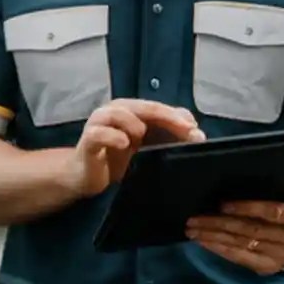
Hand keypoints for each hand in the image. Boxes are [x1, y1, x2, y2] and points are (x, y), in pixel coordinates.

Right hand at [64, 99, 205, 197]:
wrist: (86, 175)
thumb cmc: (117, 158)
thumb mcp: (147, 147)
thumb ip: (168, 135)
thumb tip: (196, 130)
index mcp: (132, 110)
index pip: (159, 108)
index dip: (179, 118)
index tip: (198, 134)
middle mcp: (116, 111)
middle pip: (144, 107)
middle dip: (168, 118)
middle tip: (187, 131)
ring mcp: (100, 123)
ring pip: (118, 113)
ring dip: (135, 123)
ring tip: (145, 137)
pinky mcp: (88, 139)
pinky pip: (99, 133)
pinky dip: (112, 136)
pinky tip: (124, 143)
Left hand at [186, 174, 283, 275]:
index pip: (275, 213)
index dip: (249, 208)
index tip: (223, 203)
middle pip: (252, 232)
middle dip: (221, 224)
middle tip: (195, 217)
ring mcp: (282, 259)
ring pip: (243, 246)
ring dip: (215, 238)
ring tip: (192, 229)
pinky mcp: (271, 268)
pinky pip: (242, 259)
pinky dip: (221, 251)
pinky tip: (204, 242)